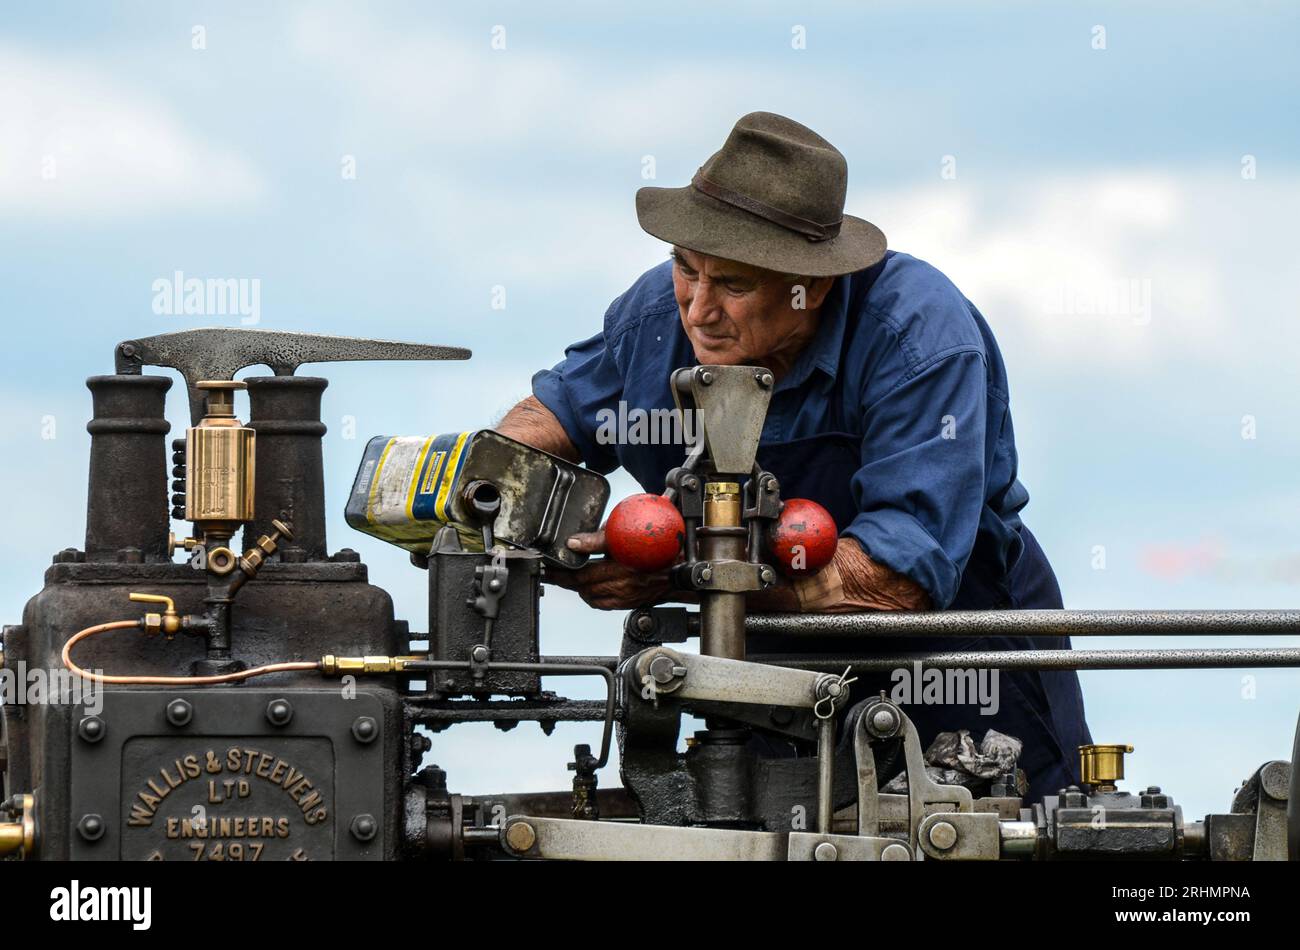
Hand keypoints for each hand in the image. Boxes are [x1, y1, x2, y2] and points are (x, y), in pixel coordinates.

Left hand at [545, 530, 672, 609]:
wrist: (680, 566)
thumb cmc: (656, 546)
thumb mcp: (625, 534)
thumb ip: (596, 539)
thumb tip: (573, 543)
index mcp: (621, 569)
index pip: (580, 575)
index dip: (560, 573)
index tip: (548, 568)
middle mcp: (622, 587)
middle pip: (581, 587)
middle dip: (563, 580)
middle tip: (551, 573)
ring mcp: (625, 598)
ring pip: (589, 597)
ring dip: (576, 588)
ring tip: (566, 579)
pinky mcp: (628, 603)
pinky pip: (601, 604)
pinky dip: (590, 596)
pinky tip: (587, 588)